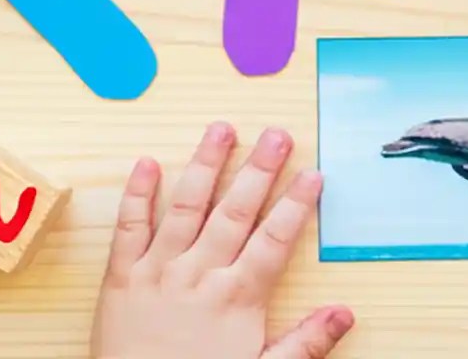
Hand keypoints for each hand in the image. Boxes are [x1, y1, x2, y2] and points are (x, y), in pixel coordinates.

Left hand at [91, 122, 353, 358]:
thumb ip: (304, 344)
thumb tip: (345, 313)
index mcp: (237, 298)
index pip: (275, 239)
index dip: (296, 204)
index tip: (313, 174)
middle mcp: (199, 275)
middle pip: (237, 212)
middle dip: (260, 170)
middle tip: (277, 135)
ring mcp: (159, 272)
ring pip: (187, 207)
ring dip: (206, 165)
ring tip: (221, 130)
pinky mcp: (122, 278)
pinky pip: (130, 228)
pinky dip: (138, 194)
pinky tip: (146, 164)